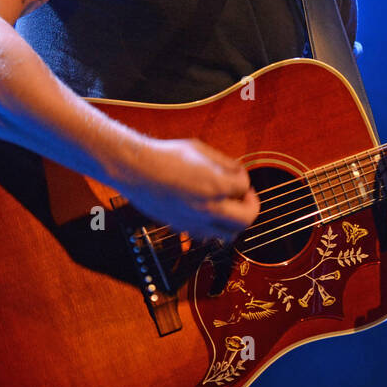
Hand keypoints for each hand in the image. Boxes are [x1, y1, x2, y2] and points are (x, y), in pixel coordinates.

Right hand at [122, 137, 259, 240]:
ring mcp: (194, 221)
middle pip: (246, 219)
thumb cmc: (165, 156)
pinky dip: (214, 228)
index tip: (236, 174)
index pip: (245, 187)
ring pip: (228, 235)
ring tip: (229, 207)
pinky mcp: (181, 228)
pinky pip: (207, 236)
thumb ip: (224, 163)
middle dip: (250, 206)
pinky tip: (209, 213)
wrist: (135, 170)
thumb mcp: (201, 150)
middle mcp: (208, 208)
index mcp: (215, 186)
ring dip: (234, 222)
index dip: (243, 178)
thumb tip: (238, 172)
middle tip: (245, 197)